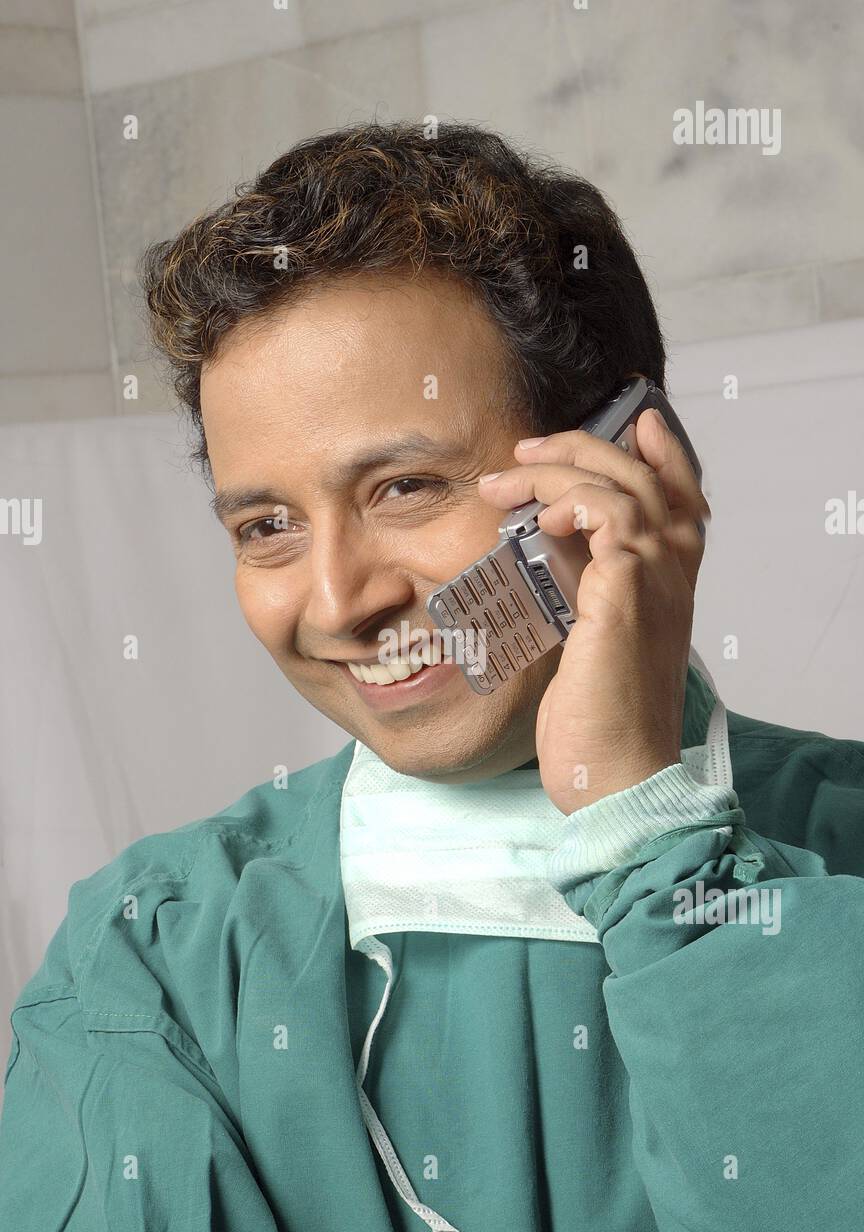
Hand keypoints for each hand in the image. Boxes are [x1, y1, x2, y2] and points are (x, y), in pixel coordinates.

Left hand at [478, 407, 709, 814]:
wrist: (613, 774)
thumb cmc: (597, 722)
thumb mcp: (589, 643)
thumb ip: (583, 595)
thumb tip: (546, 557)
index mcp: (670, 584)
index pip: (683, 496)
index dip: (663, 453)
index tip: (631, 422)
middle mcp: (674, 573)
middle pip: (645, 475)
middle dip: (583, 447)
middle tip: (526, 447)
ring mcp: (656, 579)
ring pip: (621, 483)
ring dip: (558, 468)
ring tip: (505, 477)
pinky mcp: (627, 590)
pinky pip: (608, 513)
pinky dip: (569, 500)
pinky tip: (534, 521)